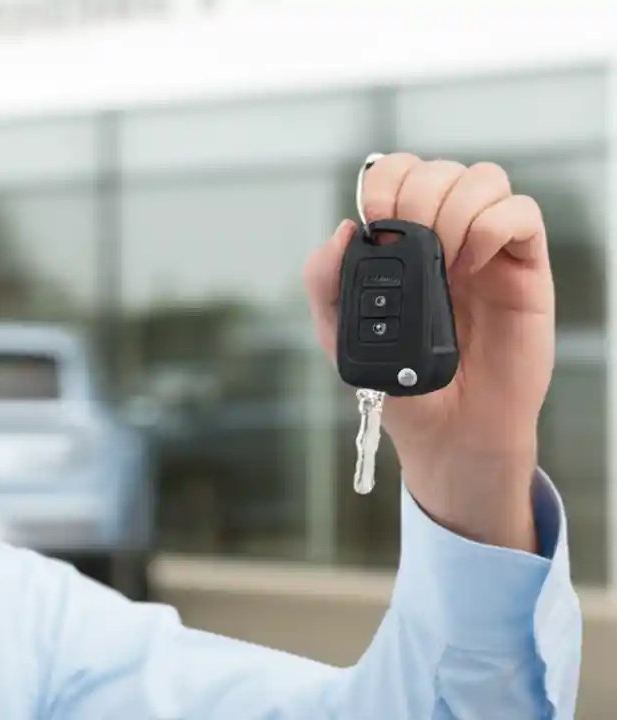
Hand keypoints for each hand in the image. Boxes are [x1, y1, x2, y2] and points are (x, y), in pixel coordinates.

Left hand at [303, 153, 553, 552]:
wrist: (449, 431)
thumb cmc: (401, 385)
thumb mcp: (342, 337)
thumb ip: (326, 283)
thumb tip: (342, 230)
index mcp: (400, 243)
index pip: (397, 173)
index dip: (385, 182)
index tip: (376, 222)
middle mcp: (444, 235)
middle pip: (439, 169)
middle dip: (417, 196)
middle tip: (410, 242)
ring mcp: (486, 249)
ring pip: (483, 179)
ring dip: (457, 208)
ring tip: (444, 260)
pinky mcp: (524, 268)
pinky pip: (522, 214)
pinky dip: (493, 227)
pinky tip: (471, 267)